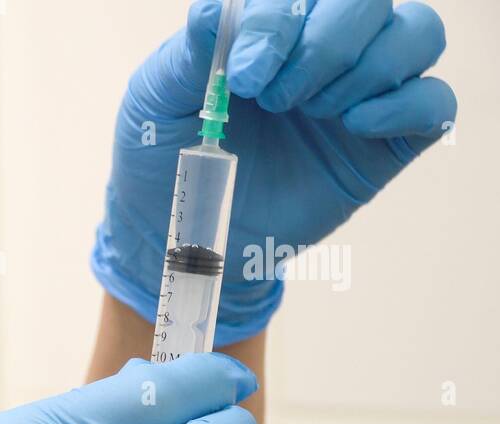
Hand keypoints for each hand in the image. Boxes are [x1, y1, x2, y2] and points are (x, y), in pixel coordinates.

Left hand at [92, 0, 457, 344]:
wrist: (180, 231)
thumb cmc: (163, 154)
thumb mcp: (159, 97)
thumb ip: (193, 50)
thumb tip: (216, 9)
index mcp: (270, 22)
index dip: (280, 19)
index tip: (244, 75)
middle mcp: (322, 45)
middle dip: (326, 43)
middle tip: (275, 99)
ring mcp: (358, 90)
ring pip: (417, 33)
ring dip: (365, 69)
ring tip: (311, 111)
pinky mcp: (383, 142)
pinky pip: (435, 102)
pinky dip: (404, 105)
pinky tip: (353, 126)